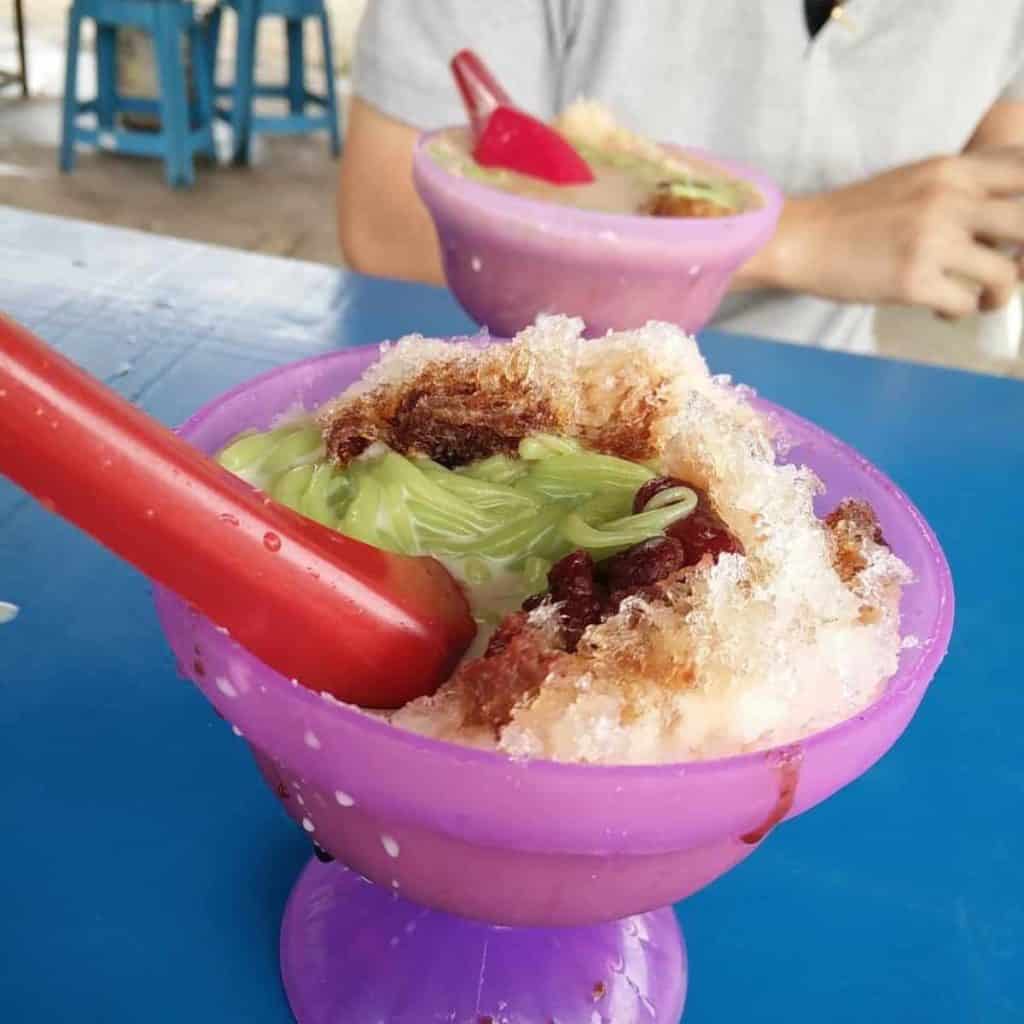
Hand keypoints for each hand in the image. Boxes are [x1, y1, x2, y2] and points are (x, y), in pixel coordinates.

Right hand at [740, 150, 1023, 316]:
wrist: (801, 239)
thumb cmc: (854, 216)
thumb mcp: (916, 181)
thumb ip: (962, 187)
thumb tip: (1006, 219)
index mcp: (952, 170)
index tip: (1017, 232)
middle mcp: (949, 199)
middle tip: (1014, 269)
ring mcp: (931, 241)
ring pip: (1005, 273)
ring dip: (1002, 293)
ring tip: (983, 298)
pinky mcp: (912, 281)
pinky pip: (965, 303)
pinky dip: (960, 311)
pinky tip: (941, 308)